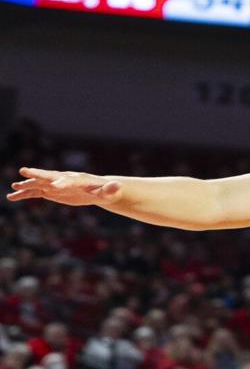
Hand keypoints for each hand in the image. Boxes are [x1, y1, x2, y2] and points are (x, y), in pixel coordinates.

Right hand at [8, 168, 123, 205]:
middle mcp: (63, 179)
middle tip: (24, 171)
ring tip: (13, 188)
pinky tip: (12, 197)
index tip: (53, 187)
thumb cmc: (106, 191)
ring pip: (38, 184)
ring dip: (27, 186)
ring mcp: (55, 185)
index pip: (69, 180)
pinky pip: (35, 193)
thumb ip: (111, 189)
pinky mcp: (51, 191)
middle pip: (49, 176)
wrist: (99, 190)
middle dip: (38, 174)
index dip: (62, 183)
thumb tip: (117, 186)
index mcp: (78, 180)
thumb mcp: (110, 192)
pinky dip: (24, 195)